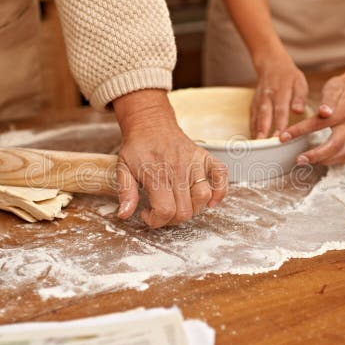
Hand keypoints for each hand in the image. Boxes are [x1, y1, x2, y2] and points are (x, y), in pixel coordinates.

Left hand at [113, 89, 227, 227]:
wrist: (150, 123)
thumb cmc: (137, 147)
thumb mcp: (123, 168)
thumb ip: (125, 193)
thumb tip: (124, 214)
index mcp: (157, 174)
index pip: (165, 210)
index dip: (156, 221)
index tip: (147, 214)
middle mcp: (178, 169)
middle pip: (185, 210)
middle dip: (172, 219)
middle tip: (162, 211)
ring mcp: (194, 162)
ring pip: (203, 197)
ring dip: (193, 209)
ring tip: (180, 204)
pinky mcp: (205, 157)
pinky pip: (221, 176)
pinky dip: (220, 191)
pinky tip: (210, 201)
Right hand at [250, 48, 307, 138]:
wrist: (271, 64)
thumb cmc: (289, 76)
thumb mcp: (300, 82)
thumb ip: (300, 98)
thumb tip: (299, 111)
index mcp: (281, 92)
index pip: (280, 110)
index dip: (280, 124)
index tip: (280, 137)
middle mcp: (267, 97)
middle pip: (265, 116)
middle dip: (264, 131)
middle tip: (263, 145)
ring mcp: (258, 100)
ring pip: (256, 118)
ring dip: (256, 132)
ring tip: (256, 146)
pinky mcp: (253, 104)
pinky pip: (252, 117)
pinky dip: (252, 128)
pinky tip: (254, 140)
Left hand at [279, 70, 344, 165]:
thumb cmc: (341, 89)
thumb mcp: (332, 90)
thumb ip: (326, 102)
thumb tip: (324, 111)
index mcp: (341, 112)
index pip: (317, 124)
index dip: (298, 131)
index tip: (283, 137)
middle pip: (334, 146)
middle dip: (316, 155)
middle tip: (299, 159)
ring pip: (344, 154)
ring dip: (325, 160)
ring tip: (308, 161)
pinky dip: (336, 161)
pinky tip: (322, 161)